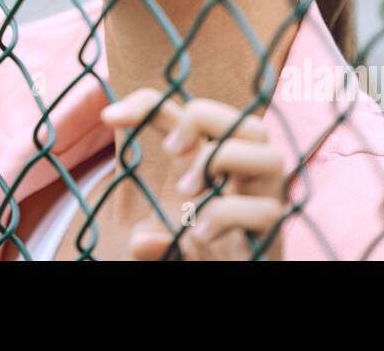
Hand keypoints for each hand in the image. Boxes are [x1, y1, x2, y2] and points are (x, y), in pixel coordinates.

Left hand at [100, 87, 287, 259]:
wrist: (240, 278)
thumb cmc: (209, 255)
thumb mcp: (174, 241)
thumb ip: (154, 237)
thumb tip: (140, 242)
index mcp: (217, 164)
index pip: (192, 115)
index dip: (149, 105)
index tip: (109, 116)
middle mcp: (247, 176)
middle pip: (247, 121)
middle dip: (205, 119)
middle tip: (168, 149)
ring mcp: (266, 200)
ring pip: (270, 156)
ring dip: (222, 162)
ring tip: (186, 191)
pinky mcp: (274, 231)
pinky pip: (264, 210)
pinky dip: (226, 214)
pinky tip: (199, 233)